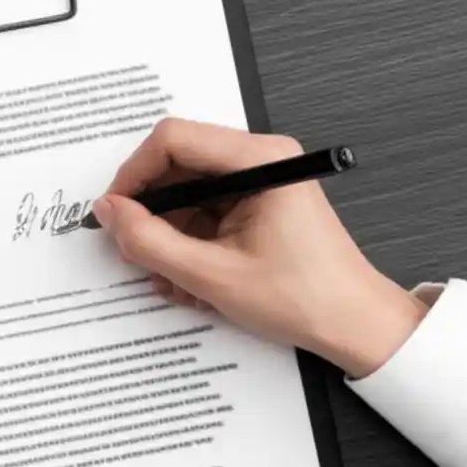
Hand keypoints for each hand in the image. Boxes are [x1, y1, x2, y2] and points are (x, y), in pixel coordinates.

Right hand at [93, 119, 427, 377]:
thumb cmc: (306, 299)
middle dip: (151, 211)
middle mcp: (261, 159)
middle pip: (177, 164)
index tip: (115, 210)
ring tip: (169, 277)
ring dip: (168, 234)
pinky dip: (188, 243)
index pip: (173, 139)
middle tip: (135, 248)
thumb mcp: (212, 275)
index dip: (135, 173)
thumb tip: (110, 213)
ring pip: (186, 191)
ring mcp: (259, 181)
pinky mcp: (256, 203)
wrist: (356, 327)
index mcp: (261, 159)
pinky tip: (189, 279)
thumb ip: (150, 241)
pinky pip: (204, 211)